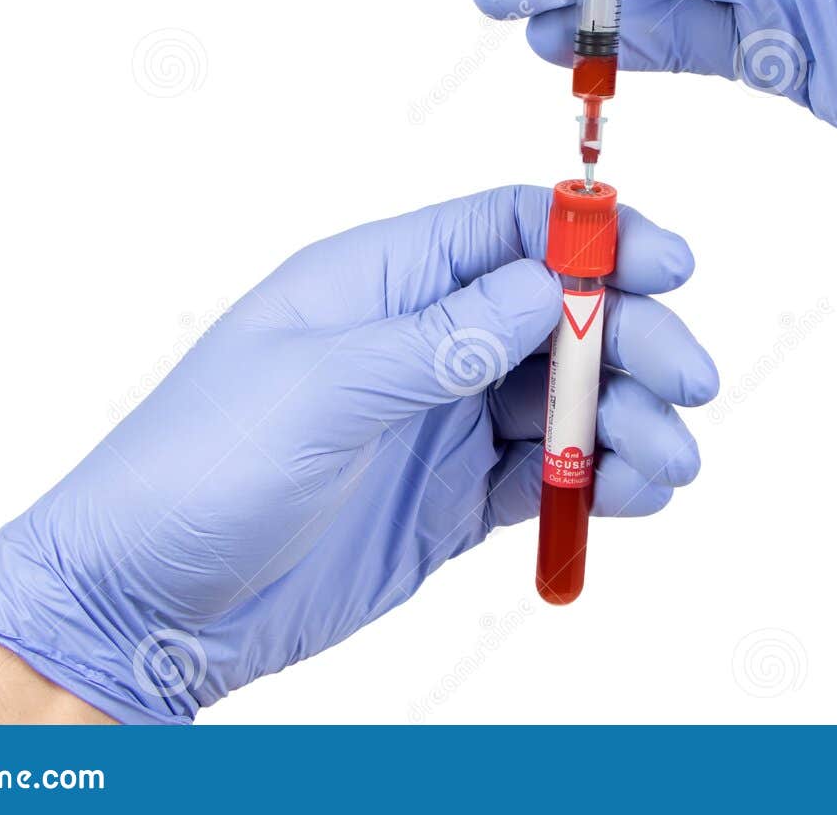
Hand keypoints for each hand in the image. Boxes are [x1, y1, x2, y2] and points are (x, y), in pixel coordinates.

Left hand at [0, 186, 715, 722]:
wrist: (145, 604)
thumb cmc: (198, 468)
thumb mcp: (320, 388)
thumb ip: (442, 338)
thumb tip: (549, 289)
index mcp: (380, 281)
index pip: (507, 230)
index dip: (595, 238)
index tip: (671, 266)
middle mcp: (421, 340)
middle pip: (556, 315)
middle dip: (631, 339)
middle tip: (691, 382)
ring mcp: (439, 421)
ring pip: (563, 399)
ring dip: (627, 420)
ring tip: (670, 463)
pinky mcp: (449, 498)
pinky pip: (544, 476)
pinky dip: (596, 481)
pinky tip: (632, 495)